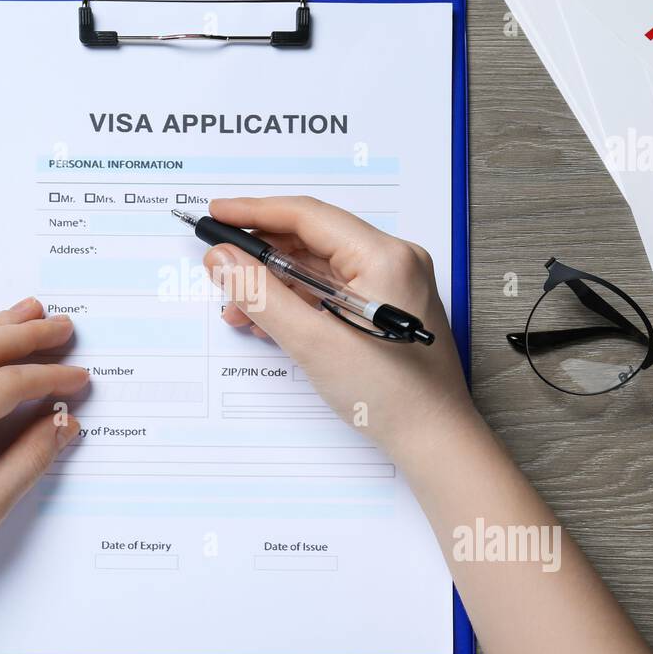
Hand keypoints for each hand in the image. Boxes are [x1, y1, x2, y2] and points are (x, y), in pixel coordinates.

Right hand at [203, 197, 478, 454]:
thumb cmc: (392, 396)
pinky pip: (331, 291)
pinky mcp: (385, 307)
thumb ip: (261, 295)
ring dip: (275, 285)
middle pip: (312, 239)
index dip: (256, 213)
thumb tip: (223, 258)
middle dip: (261, 256)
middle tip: (220, 264)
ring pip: (318, 268)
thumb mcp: (313, 342)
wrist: (434, 440)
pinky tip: (268, 321)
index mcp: (385, 257)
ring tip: (238, 307)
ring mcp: (392, 285)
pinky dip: (297, 303)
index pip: (308, 216)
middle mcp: (394, 261)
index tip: (218, 213)